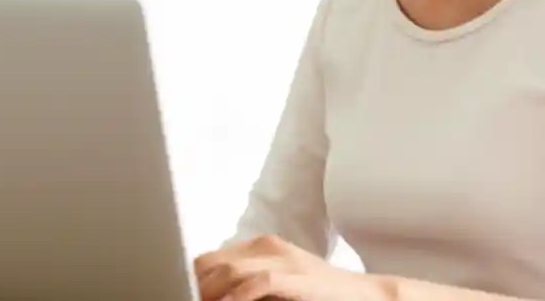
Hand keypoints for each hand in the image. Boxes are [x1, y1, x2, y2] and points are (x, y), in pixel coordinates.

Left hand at [193, 234, 385, 300]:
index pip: (210, 259)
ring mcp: (285, 261)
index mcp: (260, 248)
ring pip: (231, 271)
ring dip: (209, 293)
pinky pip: (260, 284)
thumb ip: (246, 288)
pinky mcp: (298, 278)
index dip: (188, 278)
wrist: (368, 295)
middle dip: (193, 285)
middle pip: (213, 263)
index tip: (176, 291)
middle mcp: (268, 248)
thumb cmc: (320, 297)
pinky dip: (238, 297)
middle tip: (181, 298)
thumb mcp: (278, 288)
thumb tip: (210, 296)